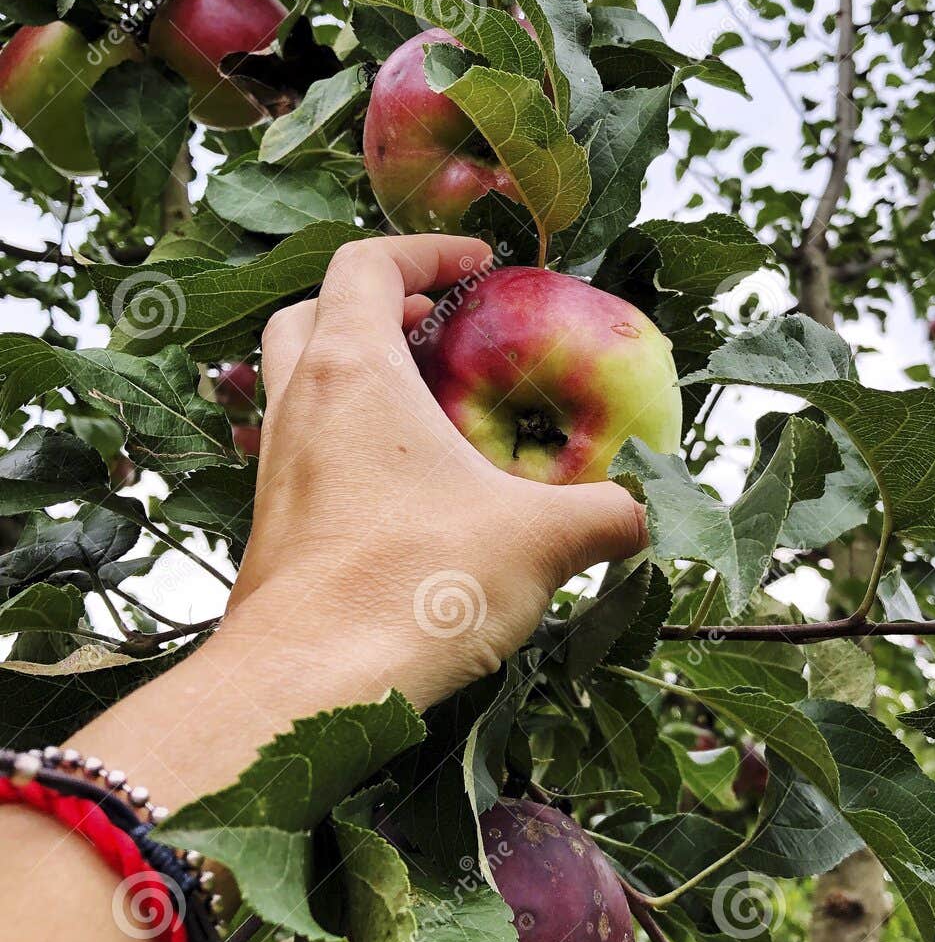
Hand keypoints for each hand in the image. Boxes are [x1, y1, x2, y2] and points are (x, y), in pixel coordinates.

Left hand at [224, 233, 646, 712]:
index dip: (424, 251)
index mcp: (353, 372)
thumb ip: (610, 514)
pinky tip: (406, 493)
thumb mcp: (541, 541)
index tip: (479, 267)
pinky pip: (304, 453)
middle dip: (377, 306)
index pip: (365, 264)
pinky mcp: (274, 526)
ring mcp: (276, 467)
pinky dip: (347, 444)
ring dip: (357, 376)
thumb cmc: (414, 588)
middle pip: (314, 313)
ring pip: (299, 385)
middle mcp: (299, 405)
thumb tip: (652, 513)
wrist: (304, 689)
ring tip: (431, 410)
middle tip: (441, 328)